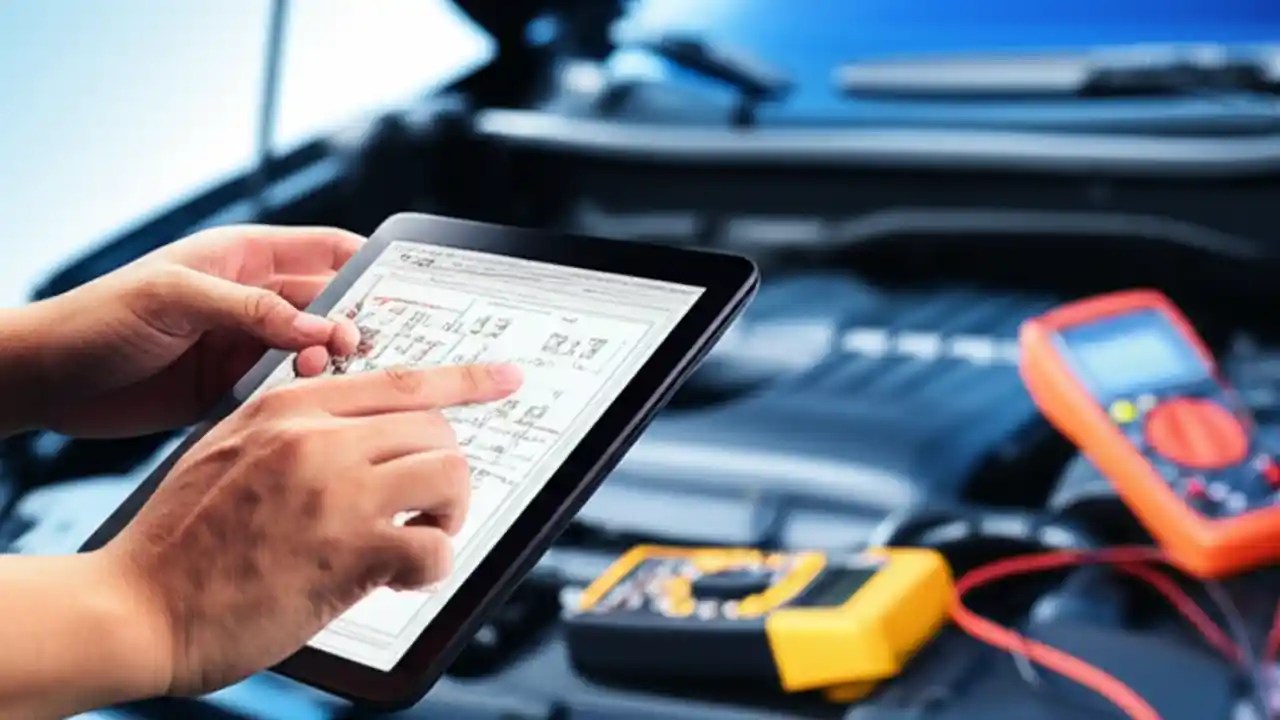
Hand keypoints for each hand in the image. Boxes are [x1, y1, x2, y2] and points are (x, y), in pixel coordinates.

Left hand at [6, 224, 364, 436]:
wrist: (47, 379)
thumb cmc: (97, 318)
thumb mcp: (174, 298)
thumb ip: (249, 308)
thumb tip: (318, 327)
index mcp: (244, 258)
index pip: (326, 251)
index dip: (368, 267)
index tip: (404, 295)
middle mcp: (253, 300)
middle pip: (329, 307)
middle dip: (355, 326)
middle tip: (367, 354)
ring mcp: (245, 345)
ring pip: (311, 354)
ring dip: (327, 369)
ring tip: (328, 382)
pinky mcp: (232, 389)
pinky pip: (284, 392)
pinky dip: (303, 401)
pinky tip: (312, 411)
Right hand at [97, 363, 522, 696]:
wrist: (134, 605)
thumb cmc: (179, 540)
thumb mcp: (228, 451)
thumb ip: (292, 432)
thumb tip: (359, 436)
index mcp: (288, 406)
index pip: (401, 380)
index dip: (466, 379)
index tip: (506, 377)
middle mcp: (317, 438)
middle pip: (435, 428)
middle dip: (444, 469)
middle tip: (425, 507)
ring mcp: (336, 491)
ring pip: (449, 473)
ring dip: (448, 512)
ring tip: (417, 537)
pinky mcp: (348, 552)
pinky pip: (436, 546)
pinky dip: (432, 565)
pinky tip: (401, 577)